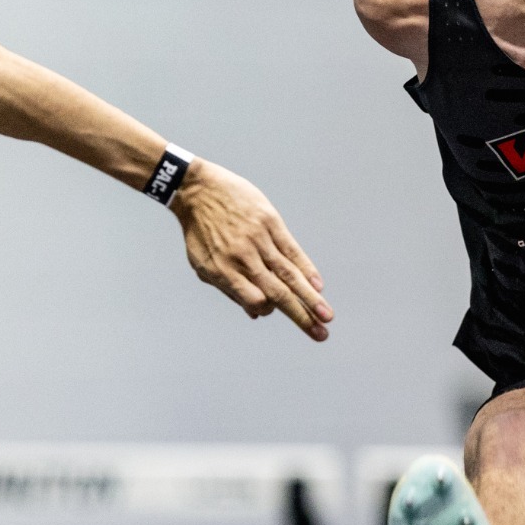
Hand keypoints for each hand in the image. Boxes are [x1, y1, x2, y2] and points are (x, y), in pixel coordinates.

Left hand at [169, 160, 333, 338]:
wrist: (196, 189)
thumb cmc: (199, 231)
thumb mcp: (203, 263)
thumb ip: (230, 288)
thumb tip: (256, 314)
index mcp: (222, 271)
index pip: (255, 300)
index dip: (267, 309)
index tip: (271, 309)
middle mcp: (242, 258)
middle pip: (278, 293)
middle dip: (301, 317)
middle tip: (321, 335)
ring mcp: (258, 240)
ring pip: (289, 274)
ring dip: (310, 298)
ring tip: (328, 316)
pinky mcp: (270, 222)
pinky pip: (292, 250)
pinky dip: (306, 269)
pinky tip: (318, 285)